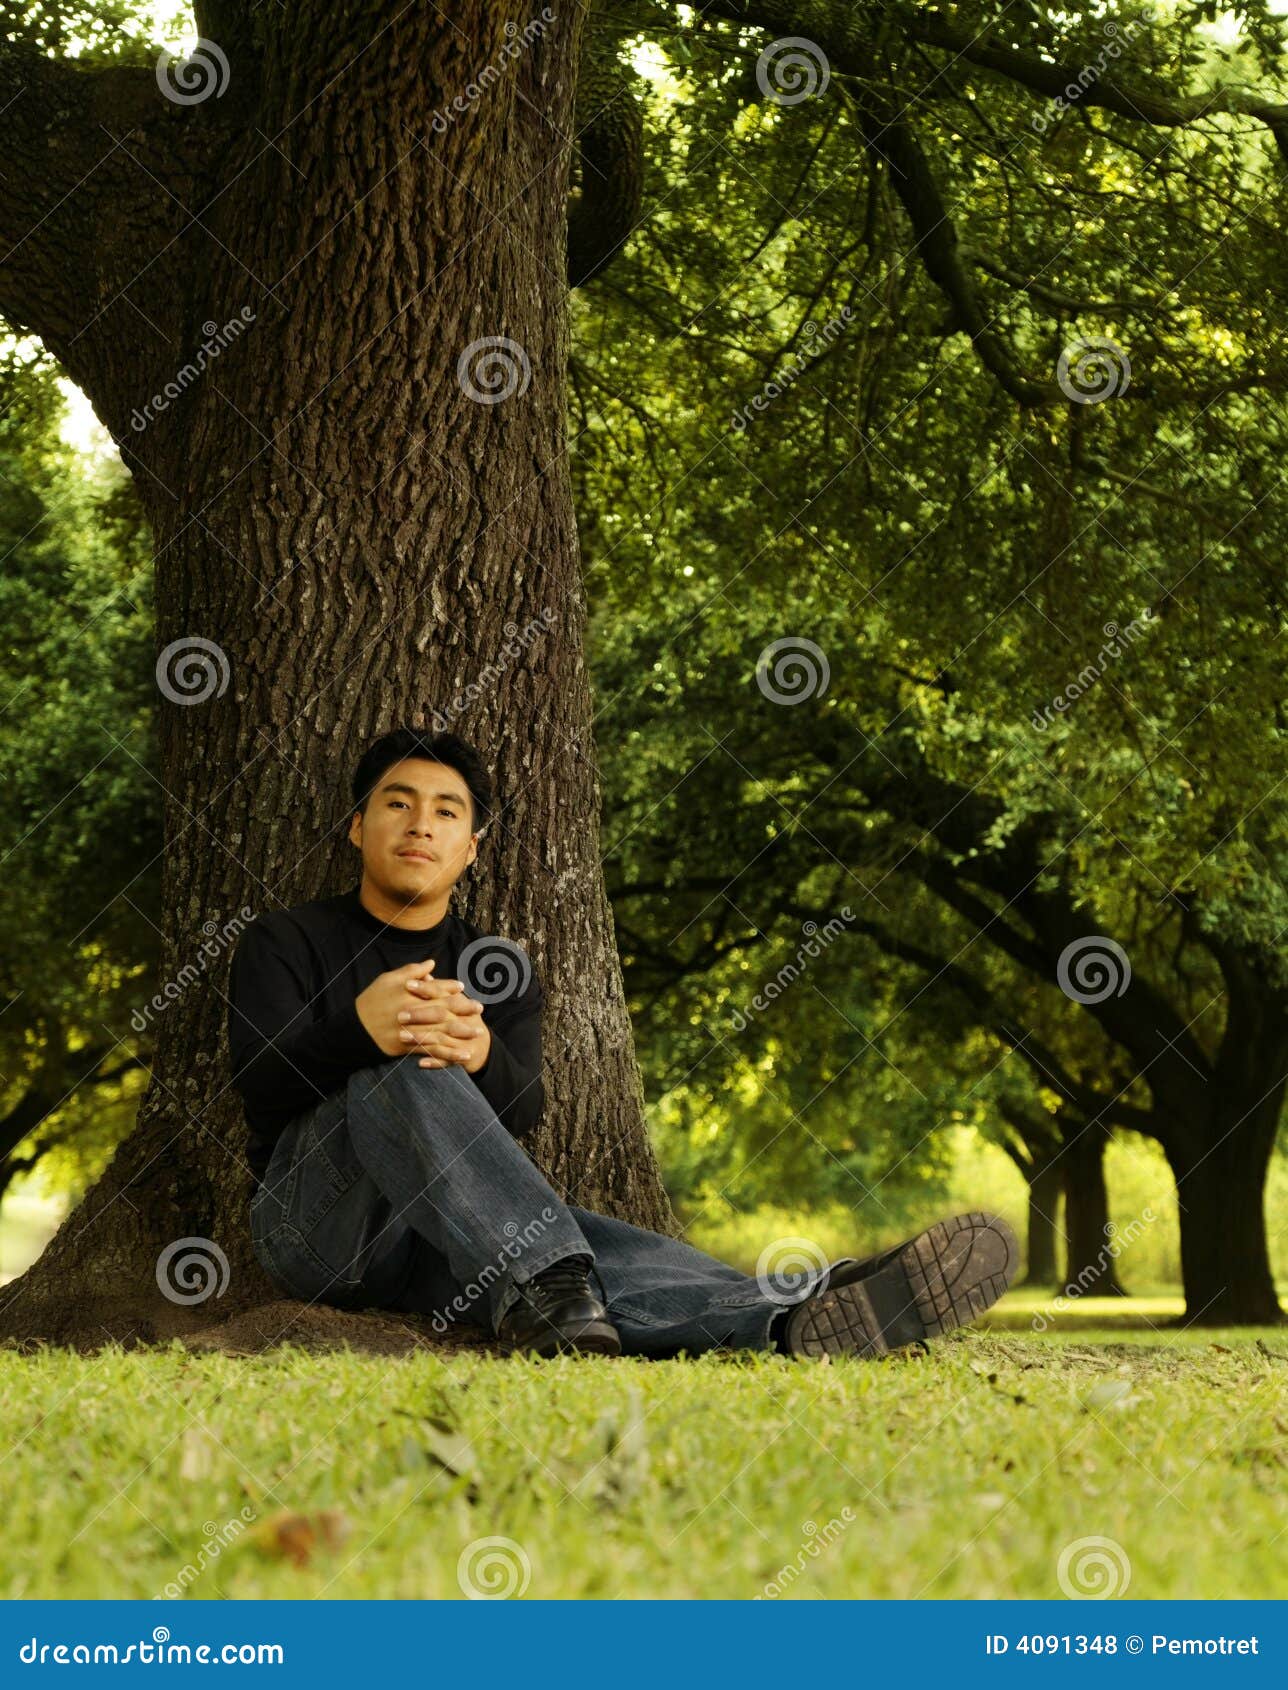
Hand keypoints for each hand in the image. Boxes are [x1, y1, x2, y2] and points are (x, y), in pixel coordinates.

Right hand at [354, 960, 469, 1056]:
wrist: (354, 1029)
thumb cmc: (372, 1000)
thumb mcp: (388, 979)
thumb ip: (411, 971)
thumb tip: (431, 963)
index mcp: (408, 994)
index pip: (434, 988)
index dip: (448, 987)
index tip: (462, 986)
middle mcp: (413, 1012)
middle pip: (443, 1010)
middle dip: (463, 1009)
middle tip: (480, 1009)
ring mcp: (412, 1031)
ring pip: (442, 1032)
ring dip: (462, 1033)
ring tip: (479, 1033)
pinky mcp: (409, 1047)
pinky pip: (433, 1051)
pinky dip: (450, 1054)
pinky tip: (464, 1055)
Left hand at [399, 971, 491, 1072]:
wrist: (480, 1044)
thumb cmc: (460, 1017)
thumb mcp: (453, 1000)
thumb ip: (437, 989)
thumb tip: (424, 973)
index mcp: (460, 1002)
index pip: (442, 992)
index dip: (426, 988)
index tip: (407, 984)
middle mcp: (464, 1019)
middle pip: (441, 1015)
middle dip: (420, 1014)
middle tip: (399, 1015)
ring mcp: (464, 1039)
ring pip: (441, 1038)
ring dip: (422, 1038)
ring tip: (402, 1036)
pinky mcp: (462, 1057)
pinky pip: (448, 1060)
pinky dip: (435, 1061)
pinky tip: (420, 1062)